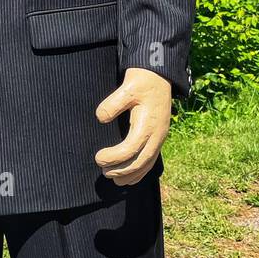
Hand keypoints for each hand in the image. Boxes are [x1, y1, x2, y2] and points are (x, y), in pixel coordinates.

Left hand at [94, 67, 171, 185]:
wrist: (158, 77)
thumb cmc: (141, 83)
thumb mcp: (126, 88)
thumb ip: (113, 103)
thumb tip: (101, 118)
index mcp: (149, 124)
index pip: (131, 149)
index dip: (114, 157)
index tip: (98, 157)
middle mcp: (157, 135)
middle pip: (140, 161)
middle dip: (121, 170)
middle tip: (103, 171)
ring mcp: (159, 138)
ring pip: (147, 164)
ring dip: (130, 175)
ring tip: (113, 179)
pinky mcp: (158, 138)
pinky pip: (151, 161)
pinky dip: (140, 172)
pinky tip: (129, 179)